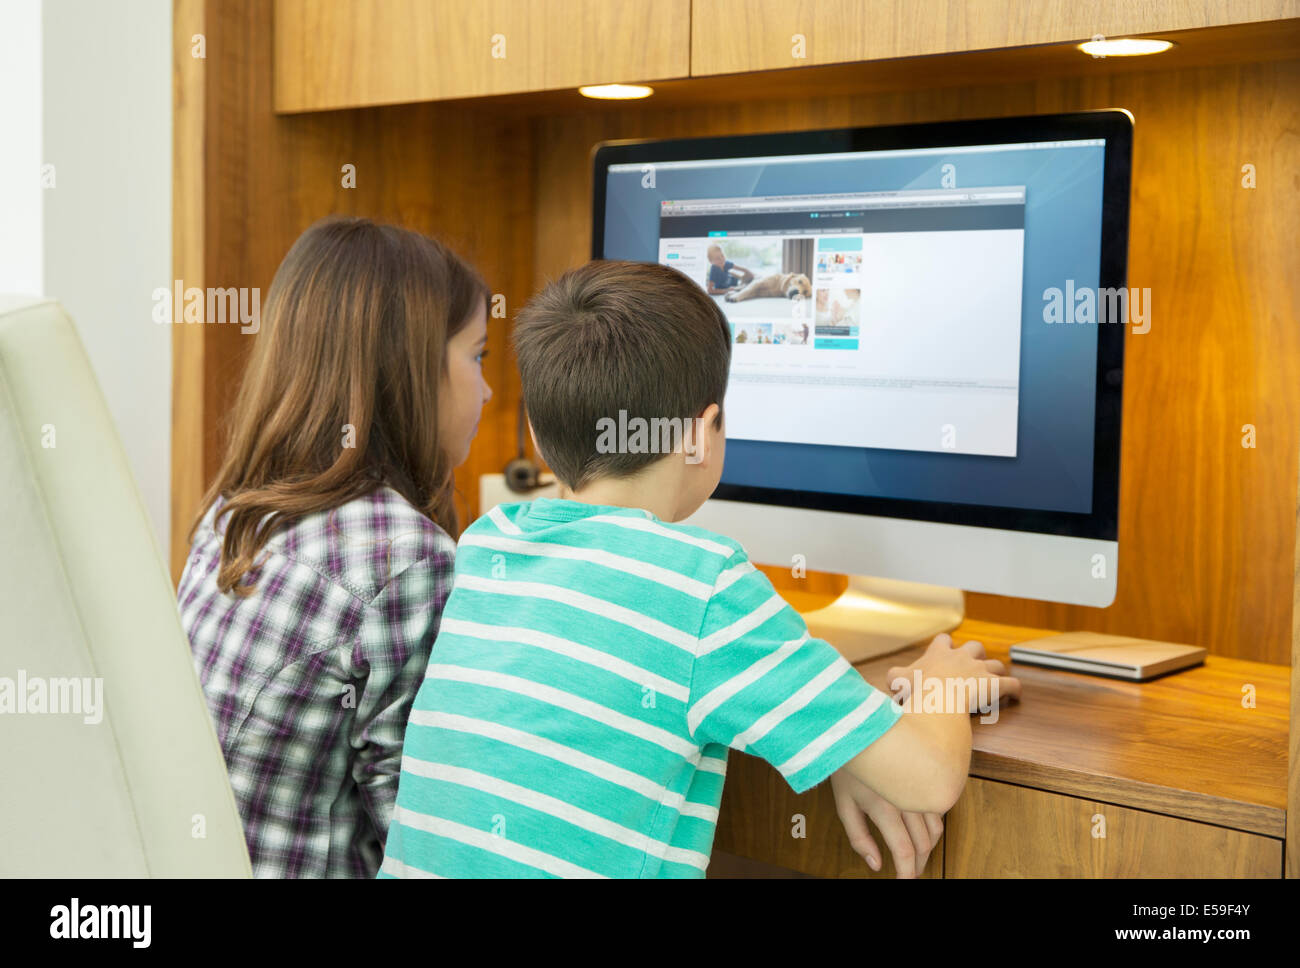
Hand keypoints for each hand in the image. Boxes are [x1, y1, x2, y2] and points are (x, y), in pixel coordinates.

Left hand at [830, 768, 942, 877]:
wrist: (859, 731)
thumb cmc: (848, 769)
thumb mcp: (844, 805)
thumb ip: (859, 838)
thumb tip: (875, 865)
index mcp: (884, 807)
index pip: (904, 850)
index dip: (906, 872)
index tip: (903, 882)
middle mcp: (906, 798)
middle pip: (924, 844)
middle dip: (918, 865)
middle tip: (909, 873)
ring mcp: (918, 787)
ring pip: (936, 829)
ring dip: (929, 848)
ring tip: (916, 856)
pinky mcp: (926, 779)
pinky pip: (938, 810)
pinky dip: (934, 827)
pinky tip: (922, 831)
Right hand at [887, 633, 1021, 712]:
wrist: (937, 701)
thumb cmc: (916, 691)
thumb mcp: (896, 680)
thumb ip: (894, 676)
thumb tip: (891, 680)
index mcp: (939, 654)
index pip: (943, 641)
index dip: (944, 647)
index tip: (943, 653)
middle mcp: (962, 657)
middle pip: (975, 647)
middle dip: (975, 654)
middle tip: (971, 666)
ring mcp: (981, 670)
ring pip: (996, 664)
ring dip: (995, 671)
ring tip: (994, 681)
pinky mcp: (996, 685)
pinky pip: (1012, 685)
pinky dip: (1015, 690)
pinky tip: (1016, 696)